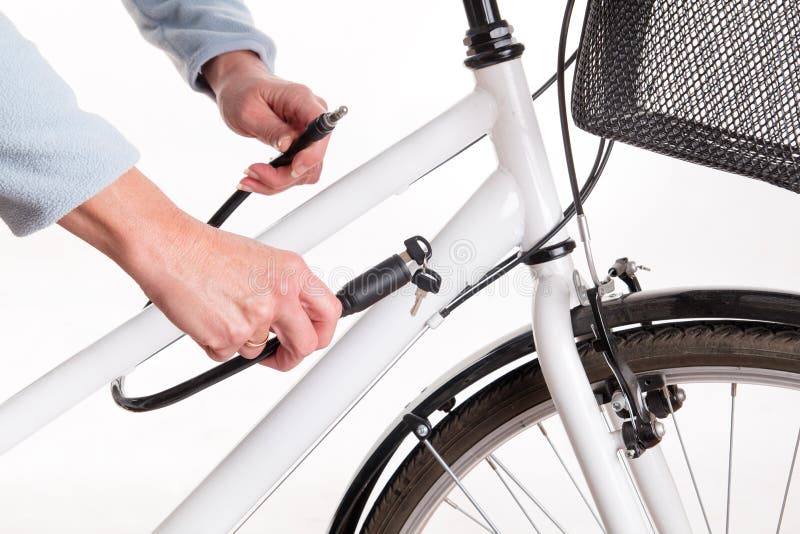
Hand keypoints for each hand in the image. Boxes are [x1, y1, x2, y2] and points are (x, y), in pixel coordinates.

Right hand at [59, 168, 340, 370]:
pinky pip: (227, 355)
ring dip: (241, 341)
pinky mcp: (228, 337)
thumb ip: (284, 288)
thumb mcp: (262, 260)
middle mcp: (279, 295)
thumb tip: (297, 318)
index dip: (324, 332)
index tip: (313, 339)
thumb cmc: (207, 251)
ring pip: (259, 350)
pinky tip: (206, 315)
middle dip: (292, 356)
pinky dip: (216, 343)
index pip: (329, 312)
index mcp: (292, 272)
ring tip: (220, 309)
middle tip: (278, 355)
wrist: (169, 247)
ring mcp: (255, 318)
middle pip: (306, 344)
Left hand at [203, 51, 329, 194]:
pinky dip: (277, 180)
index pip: (321, 130)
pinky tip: (257, 176)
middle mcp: (312, 118)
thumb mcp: (249, 110)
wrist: (240, 88)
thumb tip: (288, 146)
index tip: (293, 168)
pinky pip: (297, 173)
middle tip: (253, 172)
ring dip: (278, 181)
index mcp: (302, 100)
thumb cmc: (243, 91)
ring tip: (249, 176)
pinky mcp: (303, 148)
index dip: (312, 153)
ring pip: (305, 172)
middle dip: (283, 174)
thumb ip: (271, 129)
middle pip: (313, 158)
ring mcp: (309, 135)